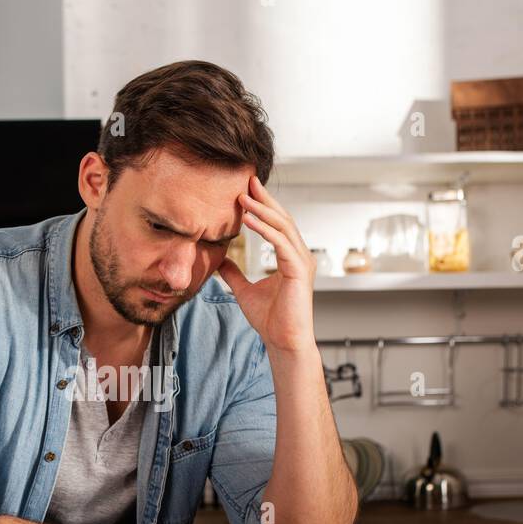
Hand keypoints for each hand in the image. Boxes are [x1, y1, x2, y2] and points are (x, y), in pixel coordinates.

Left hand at [216, 175, 316, 353]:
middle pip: (282, 218)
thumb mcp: (244, 291)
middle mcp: (299, 256)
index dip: (262, 206)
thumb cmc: (270, 321)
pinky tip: (248, 220)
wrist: (283, 342)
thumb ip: (234, 274)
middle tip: (248, 180)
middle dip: (264, 199)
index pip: (277, 224)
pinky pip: (281, 243)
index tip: (245, 190)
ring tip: (243, 196)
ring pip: (283, 226)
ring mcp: (302, 262)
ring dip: (262, 210)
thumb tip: (220, 261)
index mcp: (290, 258)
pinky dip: (264, 229)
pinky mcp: (299, 271)